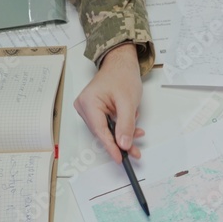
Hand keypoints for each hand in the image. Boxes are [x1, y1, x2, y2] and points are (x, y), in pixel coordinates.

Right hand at [75, 43, 145, 163]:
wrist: (121, 63)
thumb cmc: (122, 76)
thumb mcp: (128, 102)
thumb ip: (126, 125)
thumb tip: (123, 144)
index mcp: (88, 102)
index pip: (100, 131)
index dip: (111, 146)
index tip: (119, 158)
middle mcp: (84, 107)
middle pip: (103, 132)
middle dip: (120, 141)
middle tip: (134, 151)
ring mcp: (89, 109)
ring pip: (107, 130)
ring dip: (123, 133)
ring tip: (137, 132)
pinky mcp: (96, 110)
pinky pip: (108, 124)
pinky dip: (121, 127)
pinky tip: (132, 125)